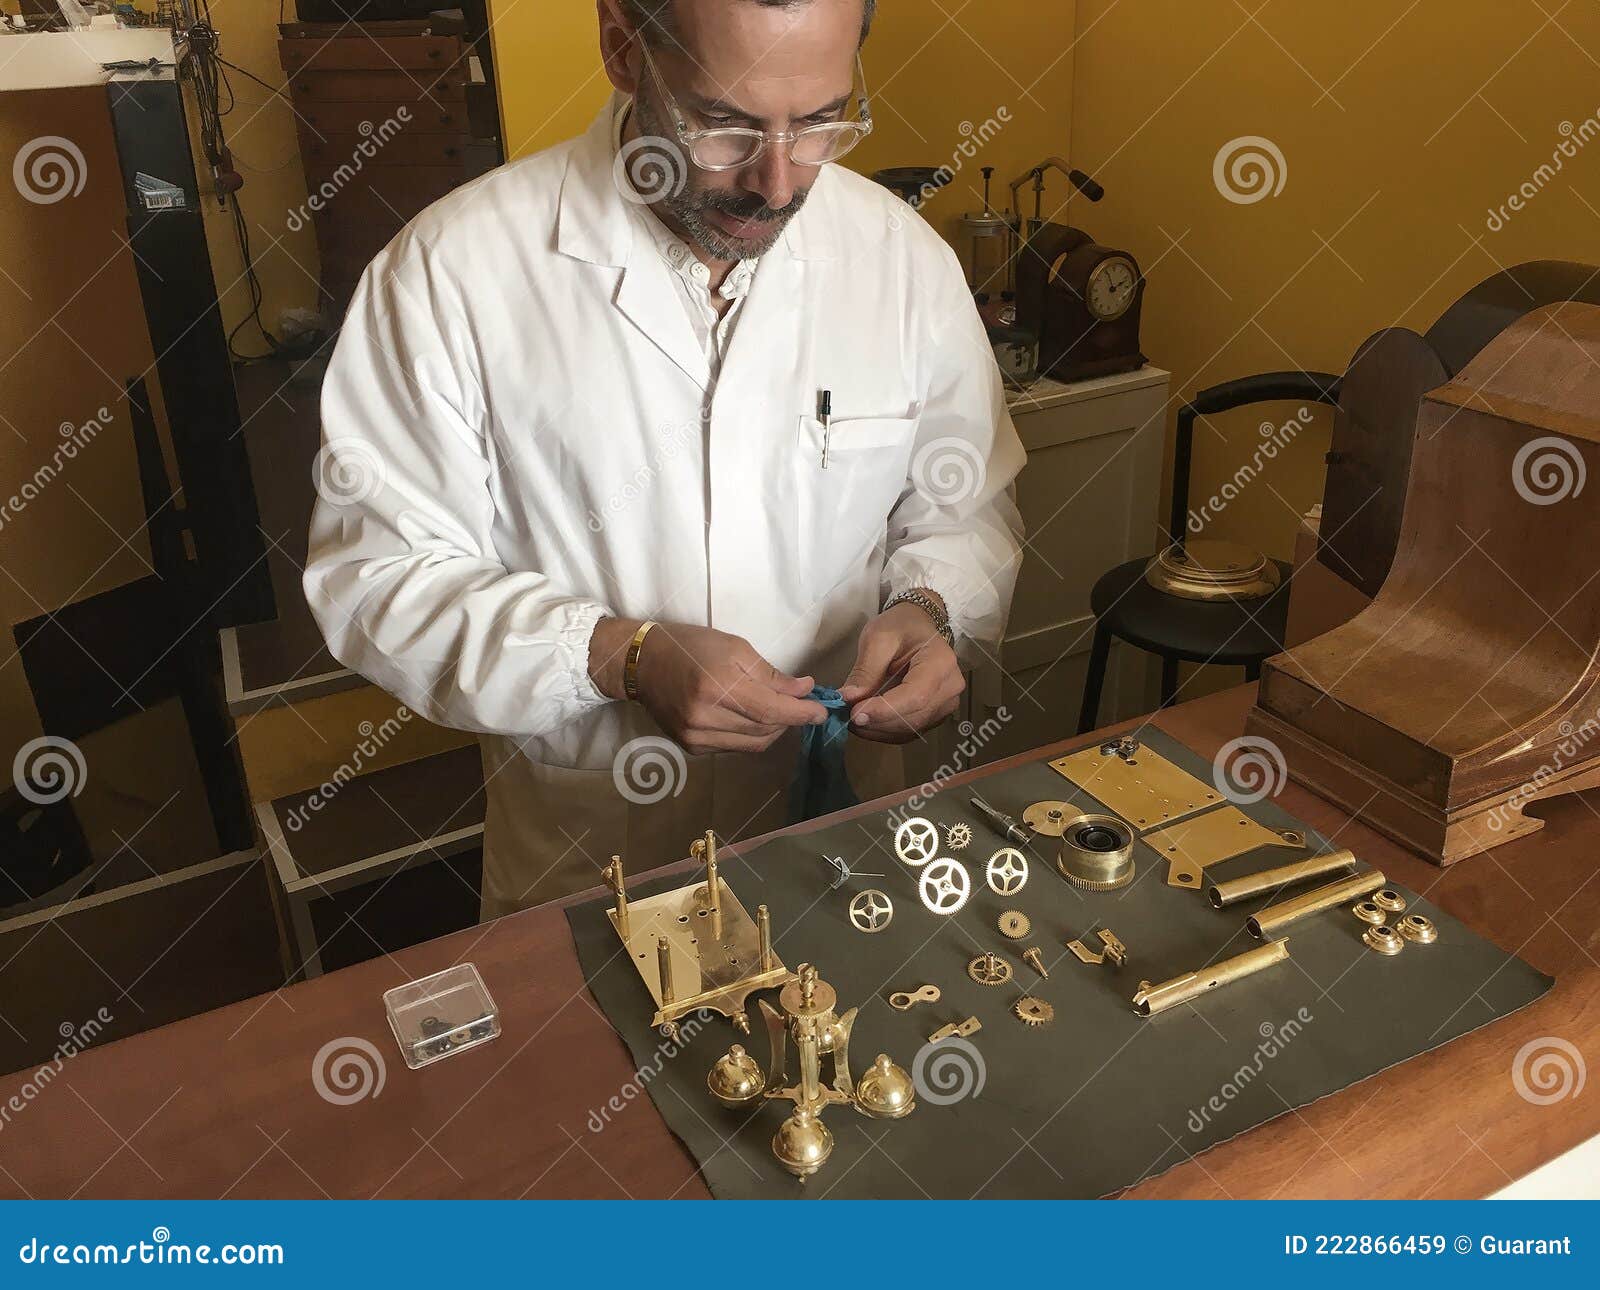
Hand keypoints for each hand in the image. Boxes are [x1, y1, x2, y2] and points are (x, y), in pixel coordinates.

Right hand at [589, 618, 825, 754]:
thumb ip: (770, 674)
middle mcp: (705, 718)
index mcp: (716, 686)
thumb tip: (804, 691)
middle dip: (789, 719)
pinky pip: (735, 747)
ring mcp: (696, 737)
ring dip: (774, 729)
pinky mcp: (692, 747)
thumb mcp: (734, 647)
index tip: (822, 712)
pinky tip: (752, 718)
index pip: (771, 710)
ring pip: (753, 744)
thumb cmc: (690, 645)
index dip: (801, 713)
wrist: (642, 663)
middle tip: (802, 705)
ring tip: (779, 711)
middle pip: (765, 729)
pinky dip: (751, 735)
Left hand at [838, 603, 964, 743]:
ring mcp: (946, 704)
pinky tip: (867, 721)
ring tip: (852, 717)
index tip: (855, 713)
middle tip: (845, 715)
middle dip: (876, 720)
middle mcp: (950, 688)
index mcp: (941, 663)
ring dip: (878, 728)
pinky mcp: (935, 715)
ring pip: (910, 729)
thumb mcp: (878, 638)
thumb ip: (865, 670)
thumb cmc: (901, 627)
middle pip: (913, 717)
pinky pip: (909, 731)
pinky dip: (885, 731)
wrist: (917, 627)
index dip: (885, 710)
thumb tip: (848, 699)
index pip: (916, 696)